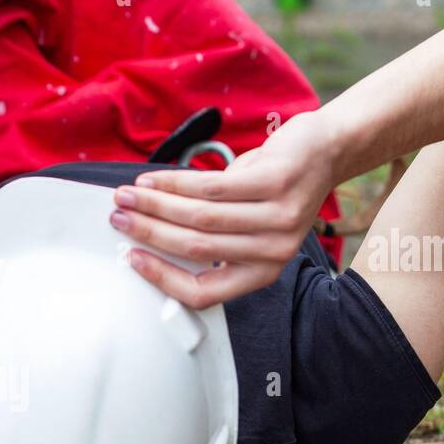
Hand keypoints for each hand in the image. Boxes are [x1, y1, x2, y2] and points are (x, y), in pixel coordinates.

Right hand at [109, 111, 336, 307]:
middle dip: (147, 232)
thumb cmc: (274, 191)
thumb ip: (208, 237)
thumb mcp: (247, 226)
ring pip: (200, 217)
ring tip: (127, 195)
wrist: (325, 151)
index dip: (162, 278)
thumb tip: (148, 235)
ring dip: (154, 204)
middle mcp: (274, 251)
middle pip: (196, 249)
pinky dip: (175, 182)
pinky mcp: (277, 182)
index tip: (133, 258)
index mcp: (263, 272)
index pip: (204, 292)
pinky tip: (153, 178)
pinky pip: (211, 186)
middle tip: (119, 217)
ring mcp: (279, 217)